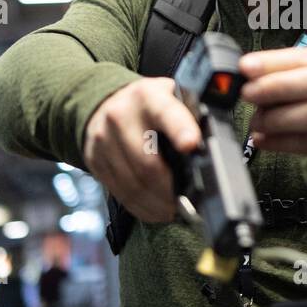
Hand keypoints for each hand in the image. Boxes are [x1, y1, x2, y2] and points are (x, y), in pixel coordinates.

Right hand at [83, 77, 200, 224]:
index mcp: (149, 97)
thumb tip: (212, 150)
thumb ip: (190, 116)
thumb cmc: (151, 105)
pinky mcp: (94, 159)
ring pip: (132, 184)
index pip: (166, 113)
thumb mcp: (172, 97)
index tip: (192, 144)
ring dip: (156, 204)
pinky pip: (119, 192)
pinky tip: (154, 208)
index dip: (180, 130)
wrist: (107, 101)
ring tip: (173, 210)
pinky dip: (140, 206)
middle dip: (169, 190)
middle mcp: (121, 116)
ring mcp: (103, 138)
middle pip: (147, 163)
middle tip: (188, 205)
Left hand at [239, 47, 306, 183]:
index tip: (246, 66)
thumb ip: (286, 78)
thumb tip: (249, 76)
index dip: (273, 61)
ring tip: (256, 122)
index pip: (305, 58)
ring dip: (277, 118)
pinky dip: (281, 142)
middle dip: (275, 86)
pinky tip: (264, 140)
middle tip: (248, 92)